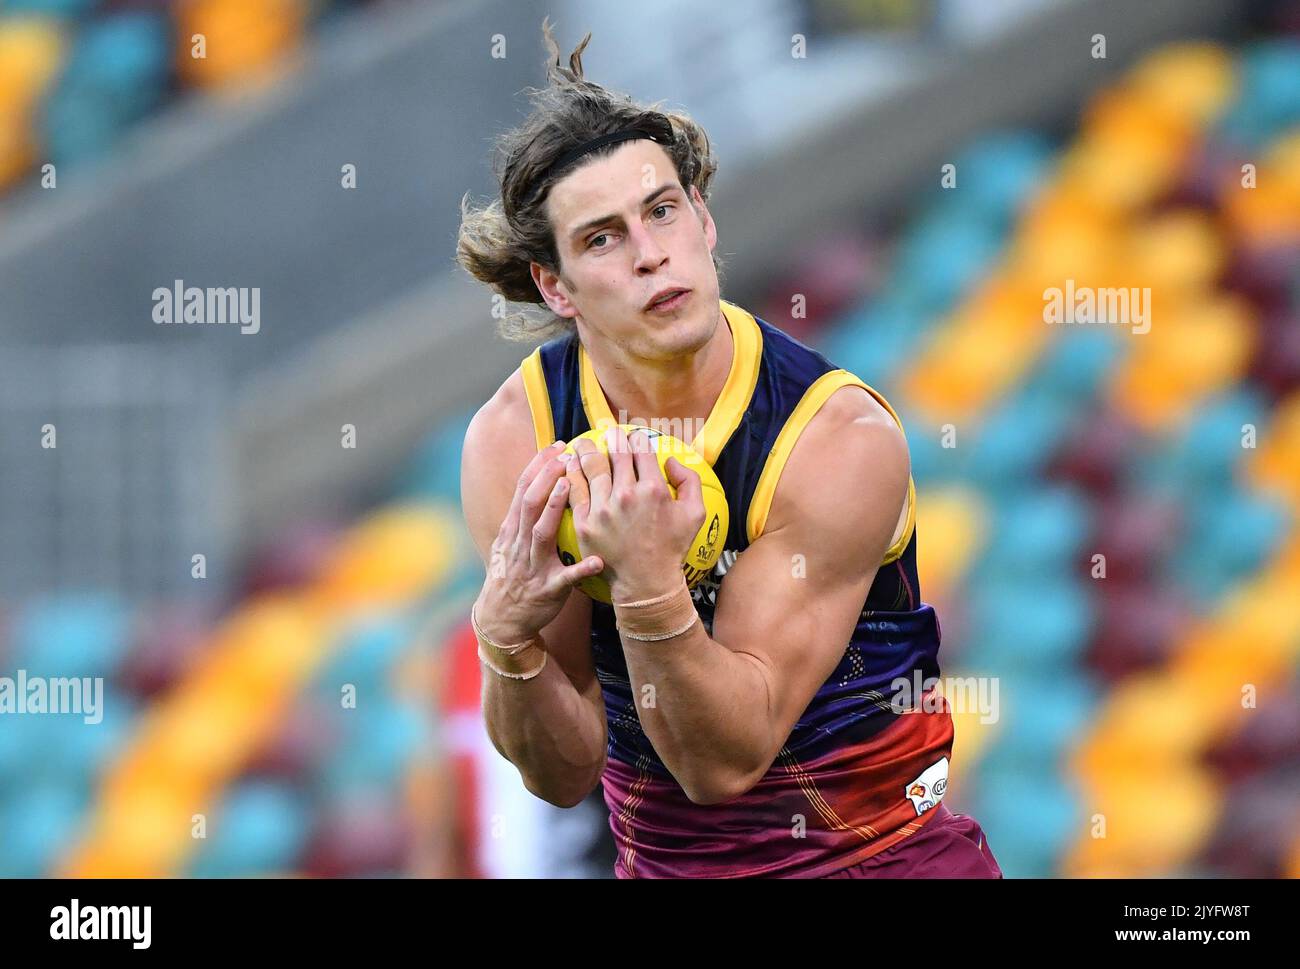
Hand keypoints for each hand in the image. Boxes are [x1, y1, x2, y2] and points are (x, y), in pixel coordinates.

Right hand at [476, 440, 604, 642]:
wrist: (502, 620)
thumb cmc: (513, 575)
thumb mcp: (511, 543)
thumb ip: (526, 517)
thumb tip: (544, 482)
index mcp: (513, 530)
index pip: (523, 490)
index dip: (538, 467)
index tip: (556, 447)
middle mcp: (520, 545)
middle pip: (530, 504)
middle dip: (546, 478)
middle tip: (566, 456)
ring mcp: (532, 567)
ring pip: (541, 534)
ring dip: (553, 510)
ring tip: (569, 488)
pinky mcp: (547, 590)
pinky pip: (565, 579)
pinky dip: (580, 570)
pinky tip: (597, 560)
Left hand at [565, 425, 704, 600]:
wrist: (646, 583)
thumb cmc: (672, 548)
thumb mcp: (695, 514)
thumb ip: (689, 481)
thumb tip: (670, 460)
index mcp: (653, 490)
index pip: (641, 450)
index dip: (636, 438)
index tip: (632, 436)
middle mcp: (626, 495)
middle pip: (616, 454)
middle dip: (612, 438)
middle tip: (608, 431)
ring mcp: (603, 509)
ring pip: (591, 467)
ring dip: (587, 449)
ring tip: (583, 442)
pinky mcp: (584, 523)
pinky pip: (574, 491)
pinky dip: (571, 473)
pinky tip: (568, 465)